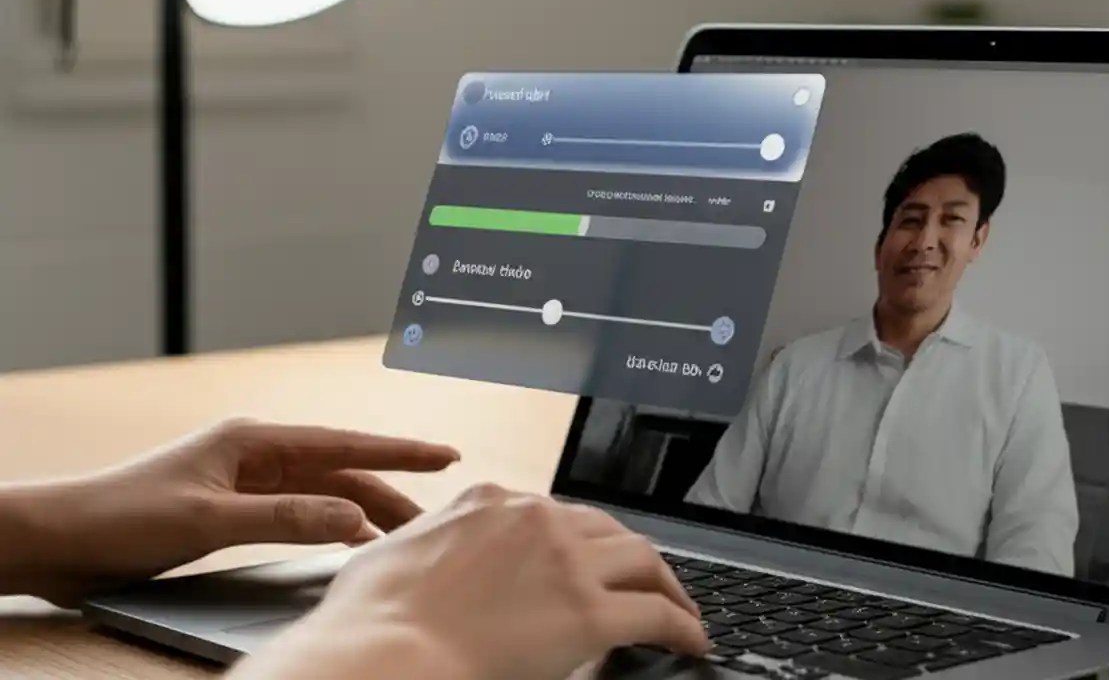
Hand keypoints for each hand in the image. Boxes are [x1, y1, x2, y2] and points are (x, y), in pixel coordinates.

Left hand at [13, 418, 458, 606]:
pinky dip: (331, 526)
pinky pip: (300, 513)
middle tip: (436, 516)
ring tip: (404, 535)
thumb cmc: (123, 517)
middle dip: (391, 490)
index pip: (343, 444)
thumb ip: (285, 517)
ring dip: (364, 511)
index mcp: (253, 440)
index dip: (399, 450)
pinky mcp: (234, 510)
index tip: (446, 454)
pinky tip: (351, 541)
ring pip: (324, 494)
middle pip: (342, 471)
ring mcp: (246, 482)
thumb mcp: (208, 519)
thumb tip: (353, 518)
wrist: (63, 539)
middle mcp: (256, 455)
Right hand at [228, 484, 708, 679]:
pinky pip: (656, 614)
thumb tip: (422, 562)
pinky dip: (683, 625)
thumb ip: (425, 547)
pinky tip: (692, 640)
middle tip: (642, 578)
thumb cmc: (370, 618)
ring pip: (642, 559)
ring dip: (668, 583)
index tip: (582, 559)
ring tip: (679, 606)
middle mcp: (535, 520)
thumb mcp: (390, 556)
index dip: (574, 539)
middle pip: (605, 528)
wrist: (384, 651)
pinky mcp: (588, 613)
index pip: (550, 513)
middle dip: (627, 553)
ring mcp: (566, 563)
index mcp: (487, 503)